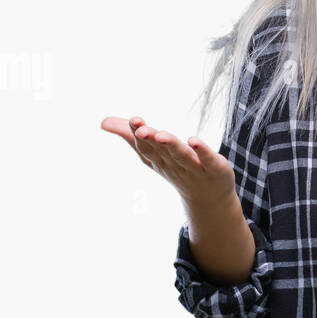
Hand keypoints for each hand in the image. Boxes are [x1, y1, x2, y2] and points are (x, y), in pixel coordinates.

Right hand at [100, 115, 235, 207]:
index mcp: (158, 159)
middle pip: (160, 150)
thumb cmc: (177, 168)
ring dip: (171, 145)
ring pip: (181, 155)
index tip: (132, 120)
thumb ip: (131, 135)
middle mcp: (173, 163)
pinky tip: (194, 141)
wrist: (208, 197)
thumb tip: (102, 122)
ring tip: (161, 135)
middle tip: (140, 128)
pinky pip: (207, 159)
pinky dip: (202, 151)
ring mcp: (193, 167)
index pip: (145, 147)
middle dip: (149, 139)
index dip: (138, 134)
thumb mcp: (154, 152)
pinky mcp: (213, 167)